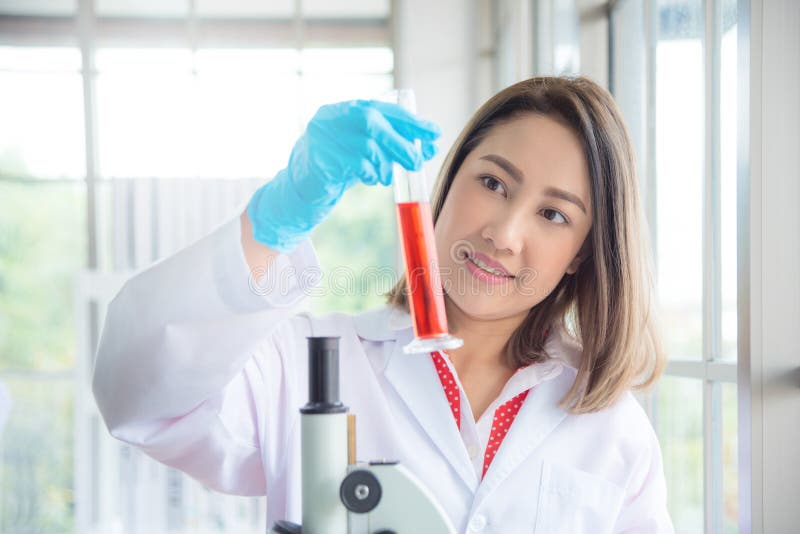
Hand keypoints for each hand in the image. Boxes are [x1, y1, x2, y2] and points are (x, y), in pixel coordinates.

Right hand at [247, 100, 440, 252]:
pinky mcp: (317, 159)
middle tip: (417, 162)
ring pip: (364, 144)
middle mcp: (331, 117)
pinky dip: (369, 172)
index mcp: (345, 109)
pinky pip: (352, 164)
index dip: (410, 121)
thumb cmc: (339, 167)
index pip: (382, 108)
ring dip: (384, 163)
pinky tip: (371, 179)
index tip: (434, 133)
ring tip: (386, 176)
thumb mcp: (365, 150)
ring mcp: (321, 137)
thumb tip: (428, 148)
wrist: (302, 188)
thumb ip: (390, 145)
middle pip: (372, 122)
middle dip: (401, 142)